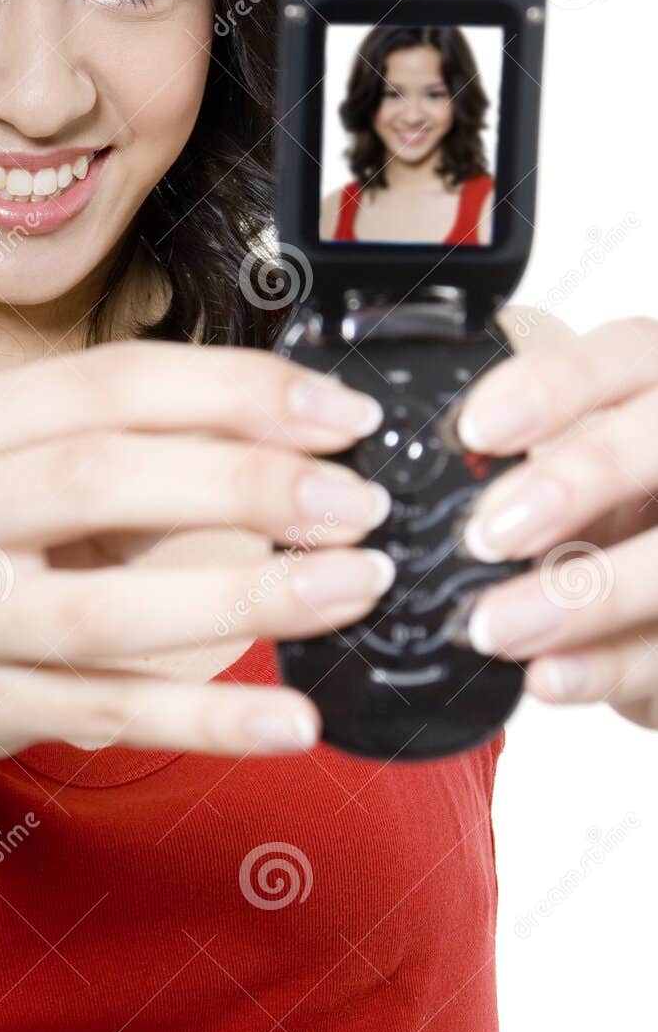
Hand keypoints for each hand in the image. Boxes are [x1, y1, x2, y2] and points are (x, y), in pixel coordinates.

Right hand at [0, 340, 393, 760]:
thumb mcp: (17, 455)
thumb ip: (135, 438)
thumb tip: (307, 432)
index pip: (108, 384)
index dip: (235, 391)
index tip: (342, 414)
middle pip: (97, 480)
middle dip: (247, 485)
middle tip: (359, 504)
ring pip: (103, 613)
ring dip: (248, 597)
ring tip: (354, 587)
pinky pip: (107, 715)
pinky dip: (210, 722)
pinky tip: (295, 720)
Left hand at [458, 311, 657, 730]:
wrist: (645, 607)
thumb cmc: (593, 513)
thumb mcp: (560, 459)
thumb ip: (511, 450)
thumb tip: (399, 451)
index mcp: (653, 392)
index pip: (625, 356)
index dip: (555, 386)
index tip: (475, 429)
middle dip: (579, 482)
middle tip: (488, 532)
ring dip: (584, 596)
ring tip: (493, 627)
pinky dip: (604, 666)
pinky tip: (547, 674)